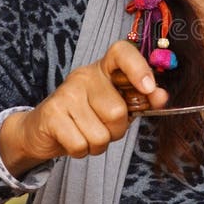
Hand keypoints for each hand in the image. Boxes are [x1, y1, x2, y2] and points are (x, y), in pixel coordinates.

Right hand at [0, 40, 168, 175]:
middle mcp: (84, 76)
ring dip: (98, 144)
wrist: (41, 130)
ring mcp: (66, 93)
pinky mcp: (51, 114)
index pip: (122, 52)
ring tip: (85, 133)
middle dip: (115, 131)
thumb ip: (139, 101)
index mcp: (103, 69)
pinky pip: (80, 144)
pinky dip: (81, 151)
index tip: (150, 89)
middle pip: (117, 112)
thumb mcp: (115, 106)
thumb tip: (161, 97)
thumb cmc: (85, 117)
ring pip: (100, 134)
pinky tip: (72, 140)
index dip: (139, 68)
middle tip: (101, 126)